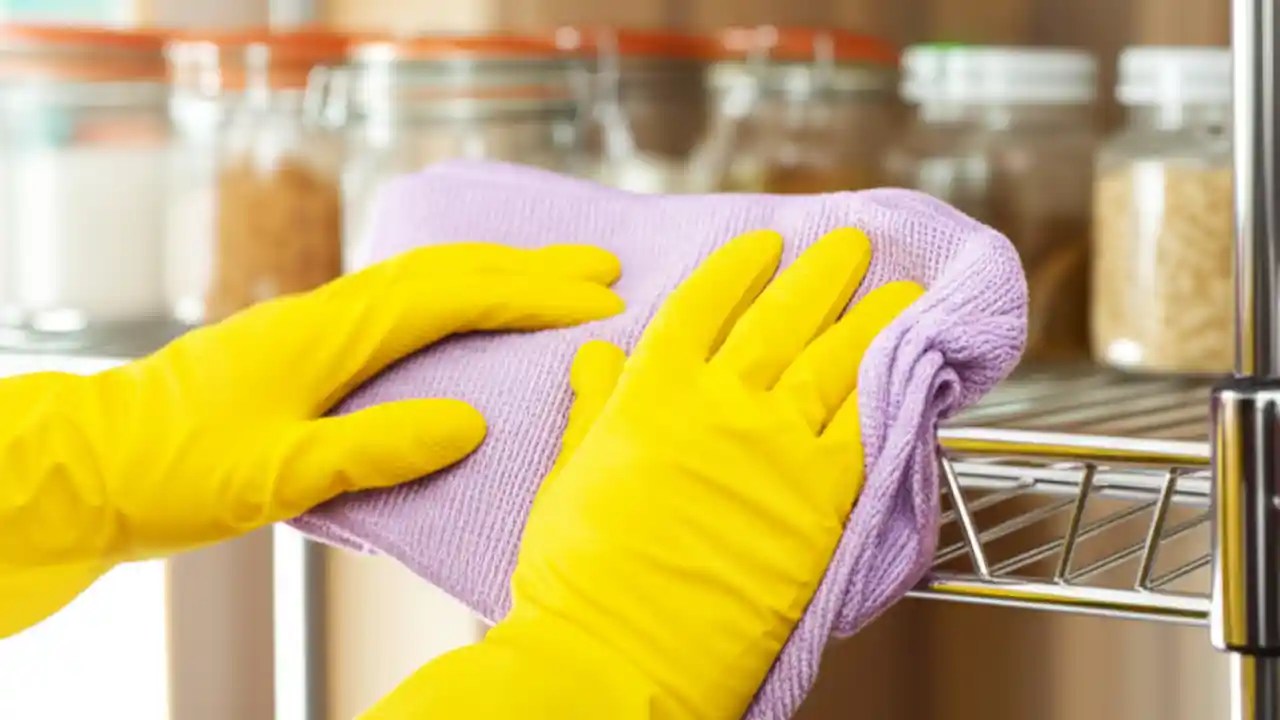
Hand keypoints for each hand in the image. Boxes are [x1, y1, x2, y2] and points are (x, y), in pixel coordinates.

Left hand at [0, 243, 622, 637]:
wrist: (90, 465)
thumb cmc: (176, 473)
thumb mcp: (278, 475)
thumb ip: (375, 449)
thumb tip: (473, 423)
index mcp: (328, 333)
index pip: (451, 297)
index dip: (531, 294)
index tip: (599, 299)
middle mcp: (327, 314)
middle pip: (445, 271)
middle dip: (528, 267)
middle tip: (604, 269)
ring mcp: (314, 325)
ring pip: (422, 282)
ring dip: (494, 276)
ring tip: (554, 282)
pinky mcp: (304, 347)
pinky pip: (399, 306)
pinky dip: (453, 299)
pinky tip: (466, 317)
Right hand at [365, 228, 920, 718]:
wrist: (619, 653)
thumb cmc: (579, 576)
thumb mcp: (569, 476)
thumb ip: (595, 408)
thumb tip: (598, 353)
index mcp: (649, 392)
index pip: (703, 304)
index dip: (737, 268)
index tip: (763, 245)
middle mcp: (717, 402)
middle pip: (781, 317)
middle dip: (819, 273)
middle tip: (850, 244)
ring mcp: (773, 445)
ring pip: (834, 359)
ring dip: (870, 317)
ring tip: (898, 287)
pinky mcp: (819, 496)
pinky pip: (863, 423)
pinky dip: (889, 387)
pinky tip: (908, 365)